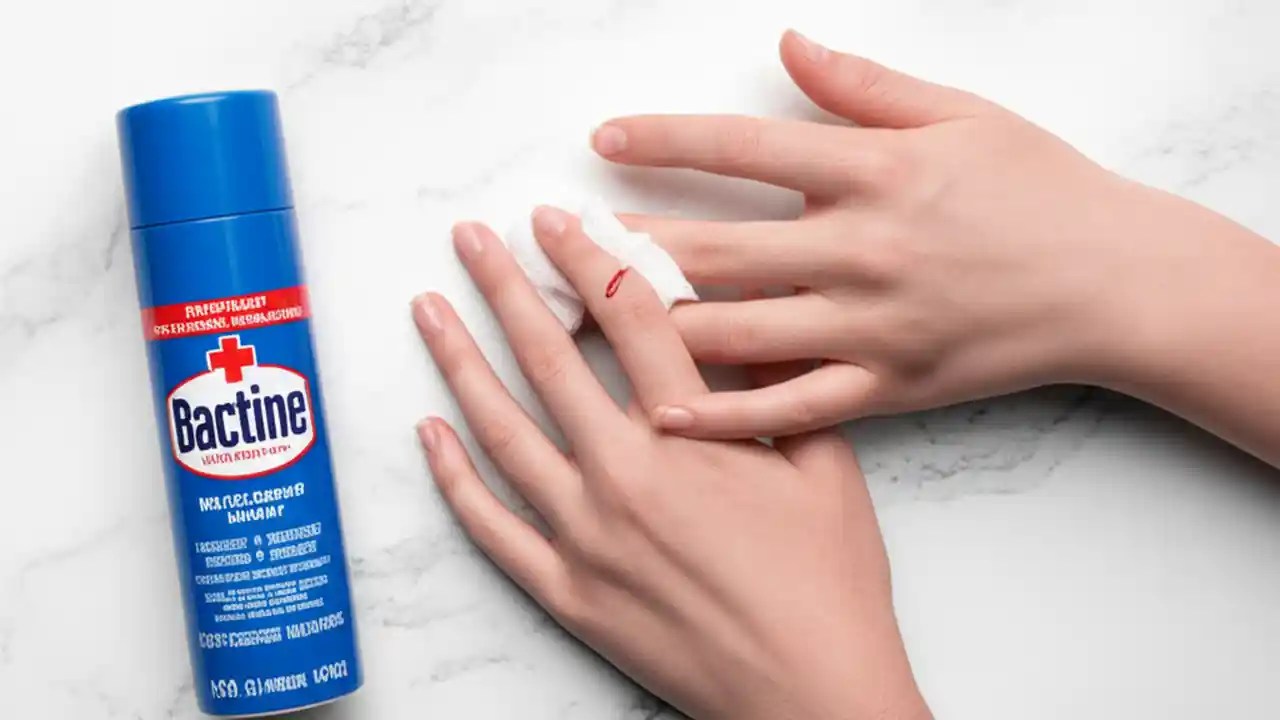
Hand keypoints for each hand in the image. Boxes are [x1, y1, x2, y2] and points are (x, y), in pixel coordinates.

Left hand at [411, 207, 930, 719]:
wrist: (811, 691)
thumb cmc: (829, 584)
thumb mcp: (824, 466)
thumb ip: (772, 388)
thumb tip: (738, 318)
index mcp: (689, 436)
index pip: (629, 319)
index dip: (590, 258)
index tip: (555, 220)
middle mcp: (623, 475)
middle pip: (550, 358)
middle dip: (506, 287)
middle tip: (469, 241)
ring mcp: (584, 535)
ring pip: (503, 431)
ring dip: (461, 364)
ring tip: (429, 312)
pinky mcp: (566, 590)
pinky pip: (492, 526)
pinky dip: (455, 477)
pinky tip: (430, 434)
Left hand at [596, 30, 1279, 446]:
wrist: (1112, 282)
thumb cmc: (1040, 190)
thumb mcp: (960, 116)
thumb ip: (864, 85)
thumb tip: (787, 47)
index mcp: (876, 173)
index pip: (746, 149)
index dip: (667, 140)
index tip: (603, 141)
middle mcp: (862, 251)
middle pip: (720, 247)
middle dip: (630, 243)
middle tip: (558, 240)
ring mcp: (871, 326)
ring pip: (739, 329)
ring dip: (653, 323)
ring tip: (581, 316)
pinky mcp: (888, 386)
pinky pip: (792, 406)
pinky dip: (726, 412)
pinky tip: (661, 411)